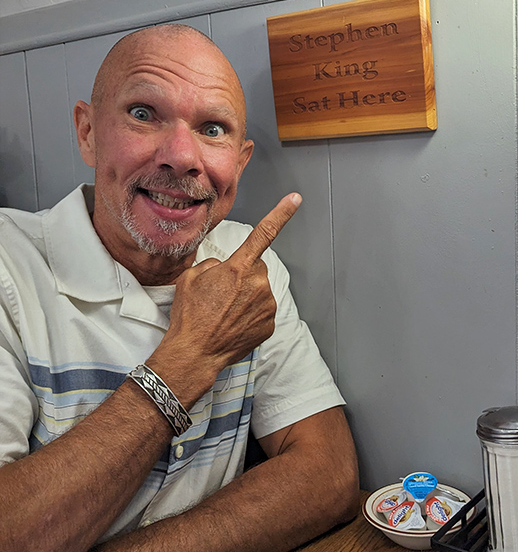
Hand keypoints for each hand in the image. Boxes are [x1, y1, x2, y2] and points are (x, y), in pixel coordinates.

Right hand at [149, 193, 301, 401]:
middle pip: (256, 269)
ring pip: (259, 291)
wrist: (194, 353)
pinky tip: (232, 324)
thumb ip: (213, 265)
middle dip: (242, 276)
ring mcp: (266, 306)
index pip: (264, 233)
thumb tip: (223, 268)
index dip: (281, 214)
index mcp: (239, 267)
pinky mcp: (269, 325)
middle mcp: (258, 284)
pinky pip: (261, 311)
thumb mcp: (191, 278)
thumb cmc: (189, 315)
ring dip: (245, 297)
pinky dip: (249, 316)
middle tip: (220, 294)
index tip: (295, 198)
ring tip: (223, 312)